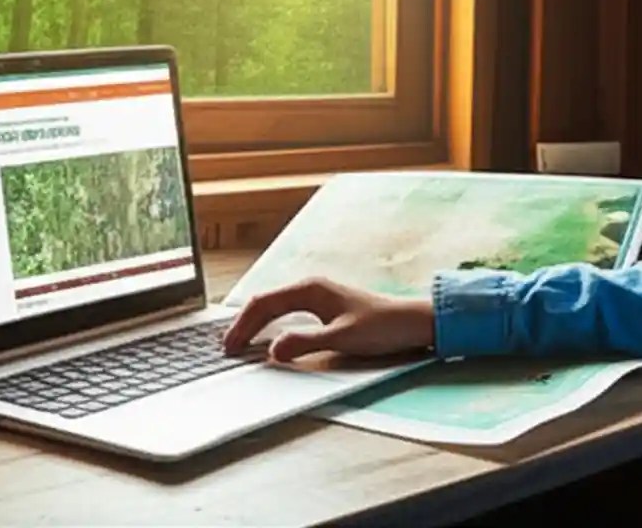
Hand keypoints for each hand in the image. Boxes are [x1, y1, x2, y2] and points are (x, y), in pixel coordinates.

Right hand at [222, 278, 434, 362]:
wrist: (413, 323)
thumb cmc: (382, 327)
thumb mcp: (342, 338)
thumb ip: (305, 343)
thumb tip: (273, 352)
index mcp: (310, 289)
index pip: (264, 304)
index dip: (243, 325)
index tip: (230, 346)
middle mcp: (311, 288)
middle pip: (265, 303)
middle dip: (244, 325)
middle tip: (228, 349)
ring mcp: (317, 297)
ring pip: (275, 307)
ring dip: (255, 325)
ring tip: (240, 344)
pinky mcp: (325, 308)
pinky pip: (287, 313)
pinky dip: (271, 326)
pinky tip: (268, 340)